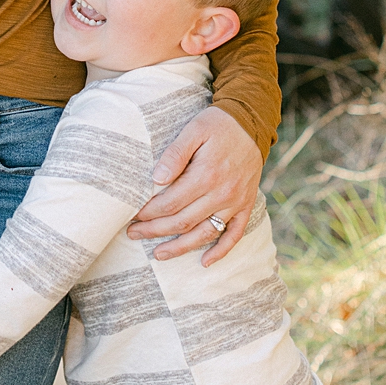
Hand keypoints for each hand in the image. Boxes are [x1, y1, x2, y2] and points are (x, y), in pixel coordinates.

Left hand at [127, 106, 262, 264]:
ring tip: (159, 254)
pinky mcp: (246, 205)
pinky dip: (221, 251)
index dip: (149, 212)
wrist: (252, 122)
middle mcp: (222, 193)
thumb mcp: (194, 130)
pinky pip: (234, 234)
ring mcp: (235, 202)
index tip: (133, 215)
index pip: (170, 202)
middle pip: (183, 221)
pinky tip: (205, 262)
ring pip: (205, 233)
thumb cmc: (218, 124)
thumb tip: (156, 178)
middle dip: (155, 230)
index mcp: (206, 174)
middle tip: (134, 233)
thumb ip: (175, 154)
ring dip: (181, 247)